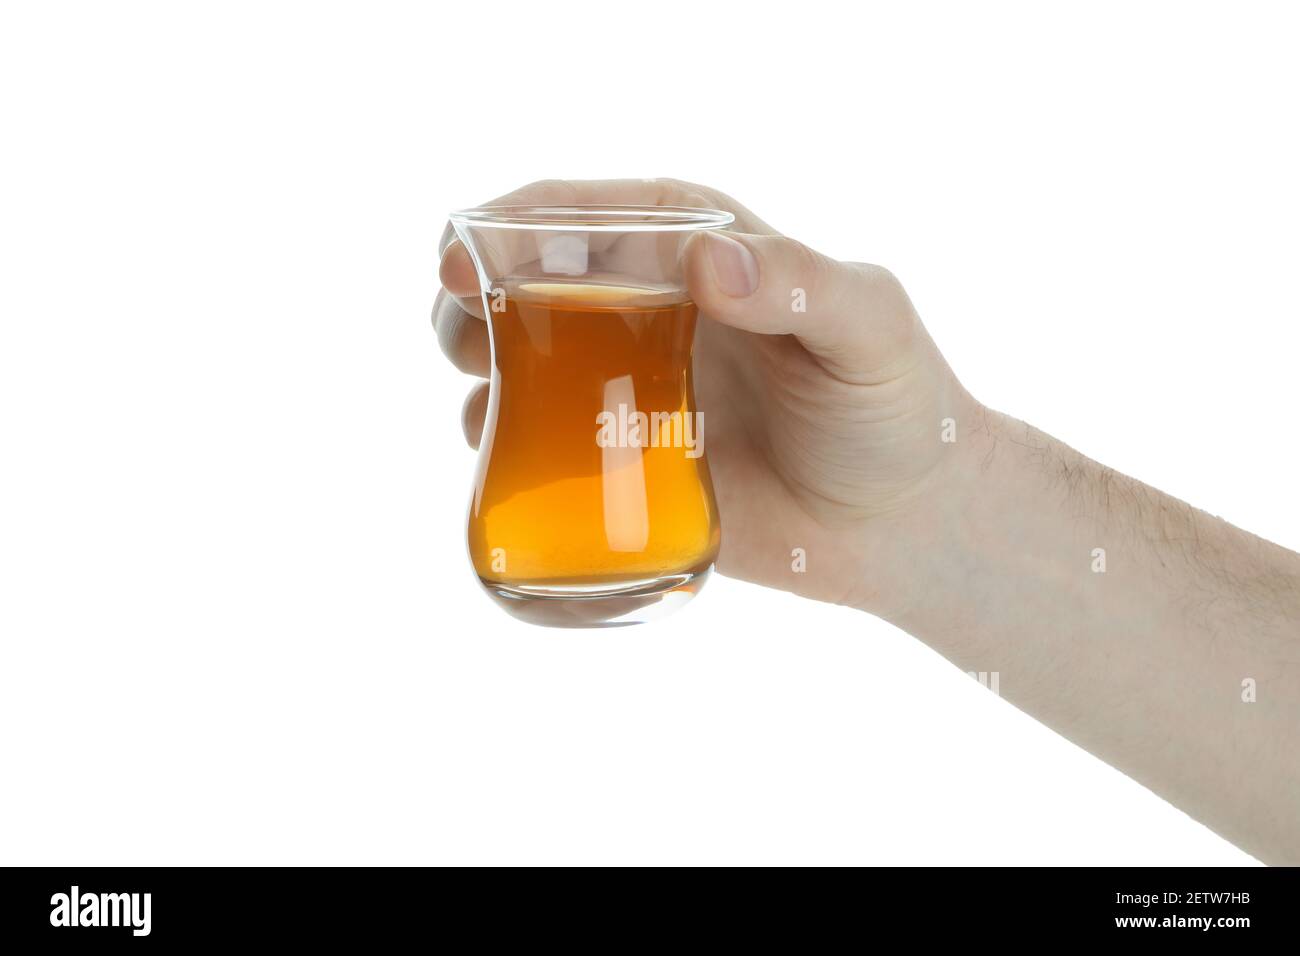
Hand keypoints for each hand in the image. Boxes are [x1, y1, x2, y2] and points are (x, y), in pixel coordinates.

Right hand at [434, 179, 973, 613]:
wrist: (902, 524)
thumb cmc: (899, 408)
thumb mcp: (867, 328)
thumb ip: (799, 283)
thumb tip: (707, 262)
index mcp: (698, 250)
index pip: (588, 216)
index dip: (515, 227)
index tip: (468, 258)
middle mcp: (649, 310)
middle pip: (531, 279)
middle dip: (476, 293)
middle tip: (460, 332)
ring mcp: (629, 388)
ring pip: (520, 357)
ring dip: (477, 365)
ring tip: (477, 398)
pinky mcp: (622, 463)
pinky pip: (540, 445)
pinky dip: (502, 444)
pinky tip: (501, 455)